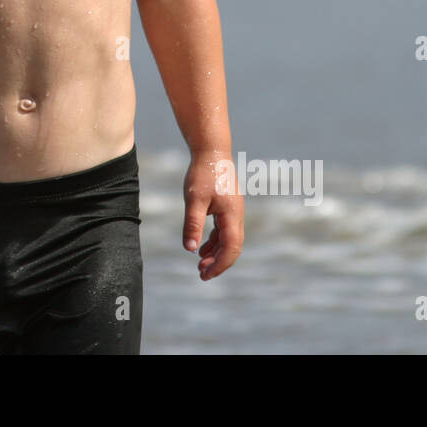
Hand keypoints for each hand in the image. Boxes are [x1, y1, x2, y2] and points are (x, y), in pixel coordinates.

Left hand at [183, 156, 243, 280]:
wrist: (211, 151)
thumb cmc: (202, 173)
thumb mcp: (194, 200)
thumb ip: (193, 224)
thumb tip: (190, 250)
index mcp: (232, 215)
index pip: (231, 248)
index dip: (220, 264)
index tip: (205, 275)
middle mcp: (237, 216)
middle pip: (232, 247)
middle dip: (219, 263)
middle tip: (201, 275)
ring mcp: (233, 211)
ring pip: (228, 240)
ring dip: (216, 253)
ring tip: (200, 265)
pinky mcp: (227, 207)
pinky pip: (224, 231)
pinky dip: (214, 242)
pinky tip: (201, 247)